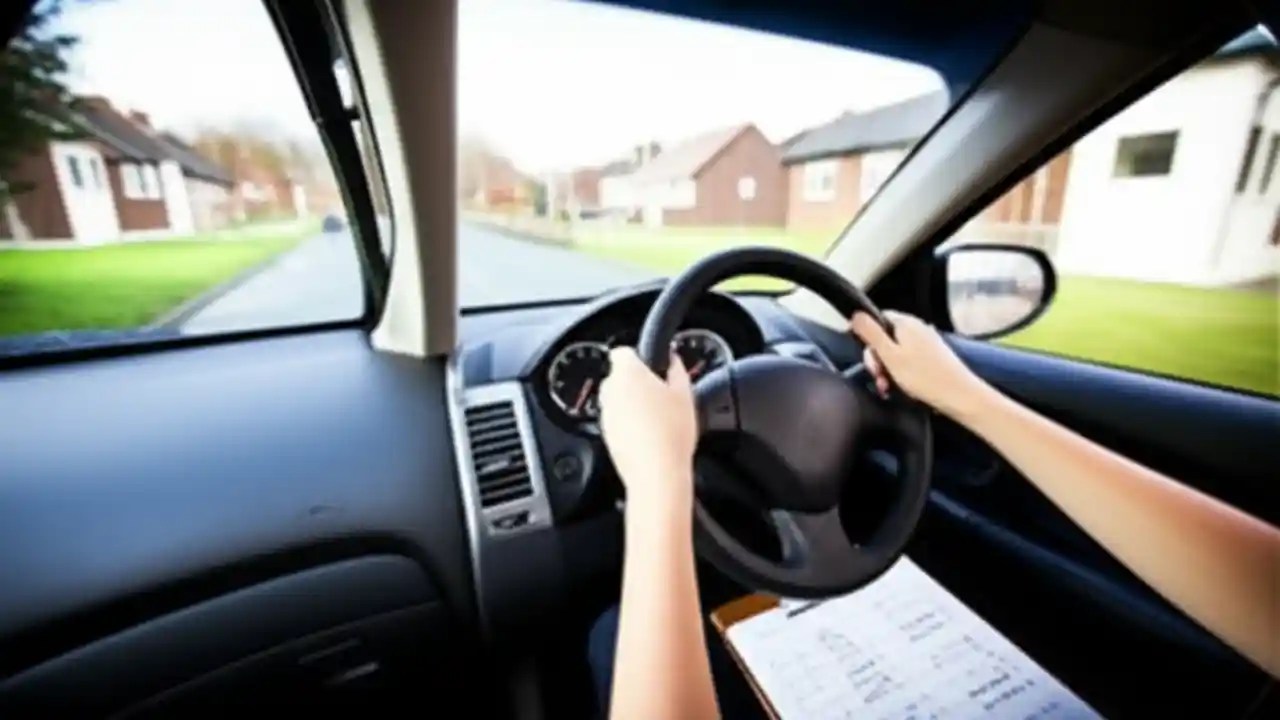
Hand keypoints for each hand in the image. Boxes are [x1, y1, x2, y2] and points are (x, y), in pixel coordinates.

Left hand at [598, 348, 697, 518]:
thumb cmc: (671, 433)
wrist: (657, 474)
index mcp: (627, 372)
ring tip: (659, 418)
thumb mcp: (685, 394)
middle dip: (636, 382)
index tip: (654, 366)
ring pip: (618, 400)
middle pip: (619, 376)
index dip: (640, 357)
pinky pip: (617, 422)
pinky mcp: (606, 436)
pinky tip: (651, 435)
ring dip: (632, 405)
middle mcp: (610, 391)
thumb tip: (672, 359)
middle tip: (661, 394)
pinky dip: (629, 425)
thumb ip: (676, 368)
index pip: (623, 351)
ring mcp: (606, 415)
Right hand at [849, 310, 992, 419]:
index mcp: (905, 323)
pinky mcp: (934, 357)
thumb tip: (855, 313)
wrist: (959, 395)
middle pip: (886, 337)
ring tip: (889, 388)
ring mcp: (927, 342)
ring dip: (888, 370)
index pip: (876, 319)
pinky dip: (902, 374)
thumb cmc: (923, 377)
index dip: (867, 338)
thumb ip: (870, 333)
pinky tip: (903, 388)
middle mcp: (917, 328)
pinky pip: (910, 361)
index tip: (868, 359)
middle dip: (878, 359)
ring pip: (897, 352)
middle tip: (879, 378)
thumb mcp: (889, 355)